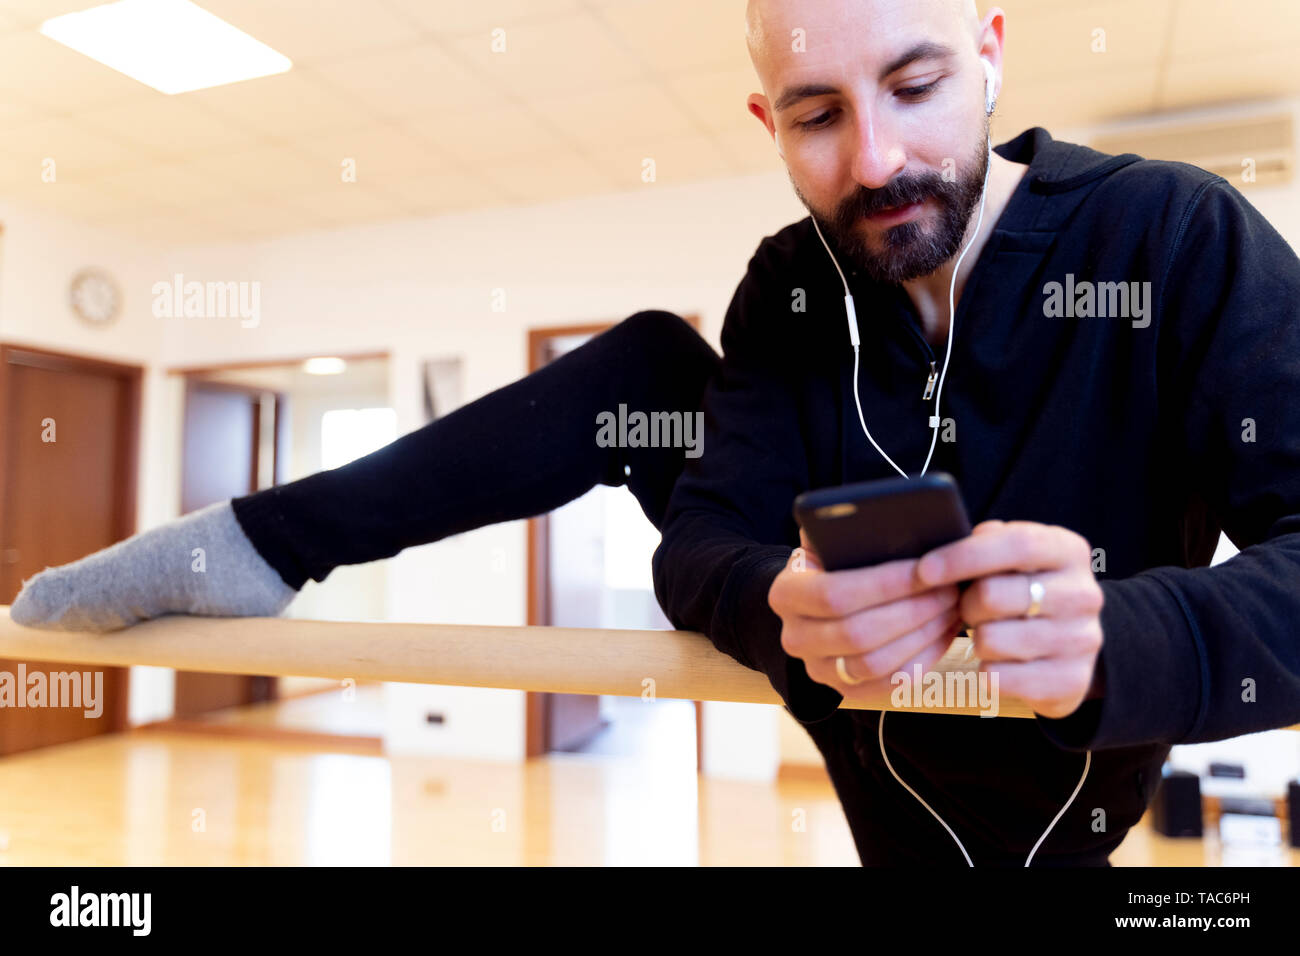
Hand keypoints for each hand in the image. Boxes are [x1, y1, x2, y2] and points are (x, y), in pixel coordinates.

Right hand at [767, 528, 964, 700]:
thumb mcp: (832, 540)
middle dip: (912, 610)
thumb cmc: (837, 561)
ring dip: (923, 635)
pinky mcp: (847, 692)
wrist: (820, 604)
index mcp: (785, 594)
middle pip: (858, 633)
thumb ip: (849, 532)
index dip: (884, 583)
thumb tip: (889, 522)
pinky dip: (925, 657)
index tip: (927, 568)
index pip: (833, 593)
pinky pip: (891, 684)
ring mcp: (820, 670)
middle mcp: (794, 638)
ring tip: (952, 607)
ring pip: (877, 663)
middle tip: (950, 588)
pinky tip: (945, 630)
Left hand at [915, 519, 1104, 719]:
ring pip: (990, 640)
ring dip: (975, 639)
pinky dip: (985, 670)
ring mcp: (1082, 640)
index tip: (925, 570)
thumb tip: (942, 553)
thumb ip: (985, 543)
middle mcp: (1083, 594)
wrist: (1070, 644)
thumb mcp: (1013, 556)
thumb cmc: (1023, 588)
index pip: (1017, 544)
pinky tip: (998, 661)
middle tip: (967, 608)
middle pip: (993, 595)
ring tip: (987, 633)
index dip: (964, 555)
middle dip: (964, 603)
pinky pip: (998, 677)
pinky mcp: (1072, 682)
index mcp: (1069, 551)